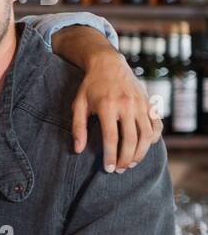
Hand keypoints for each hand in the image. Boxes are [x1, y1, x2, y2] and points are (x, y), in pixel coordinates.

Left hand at [72, 51, 159, 172]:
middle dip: (126, 159)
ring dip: (140, 153)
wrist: (109, 64)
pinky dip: (153, 139)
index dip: (110, 156)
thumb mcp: (78, 105)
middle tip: (119, 170)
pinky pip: (156, 125)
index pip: (111, 138)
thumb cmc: (90, 87)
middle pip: (131, 140)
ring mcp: (141, 104)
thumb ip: (78, 128)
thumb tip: (78, 149)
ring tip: (130, 163)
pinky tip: (144, 148)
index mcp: (107, 106)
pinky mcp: (149, 103)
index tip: (108, 169)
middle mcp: (127, 106)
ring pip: (146, 135)